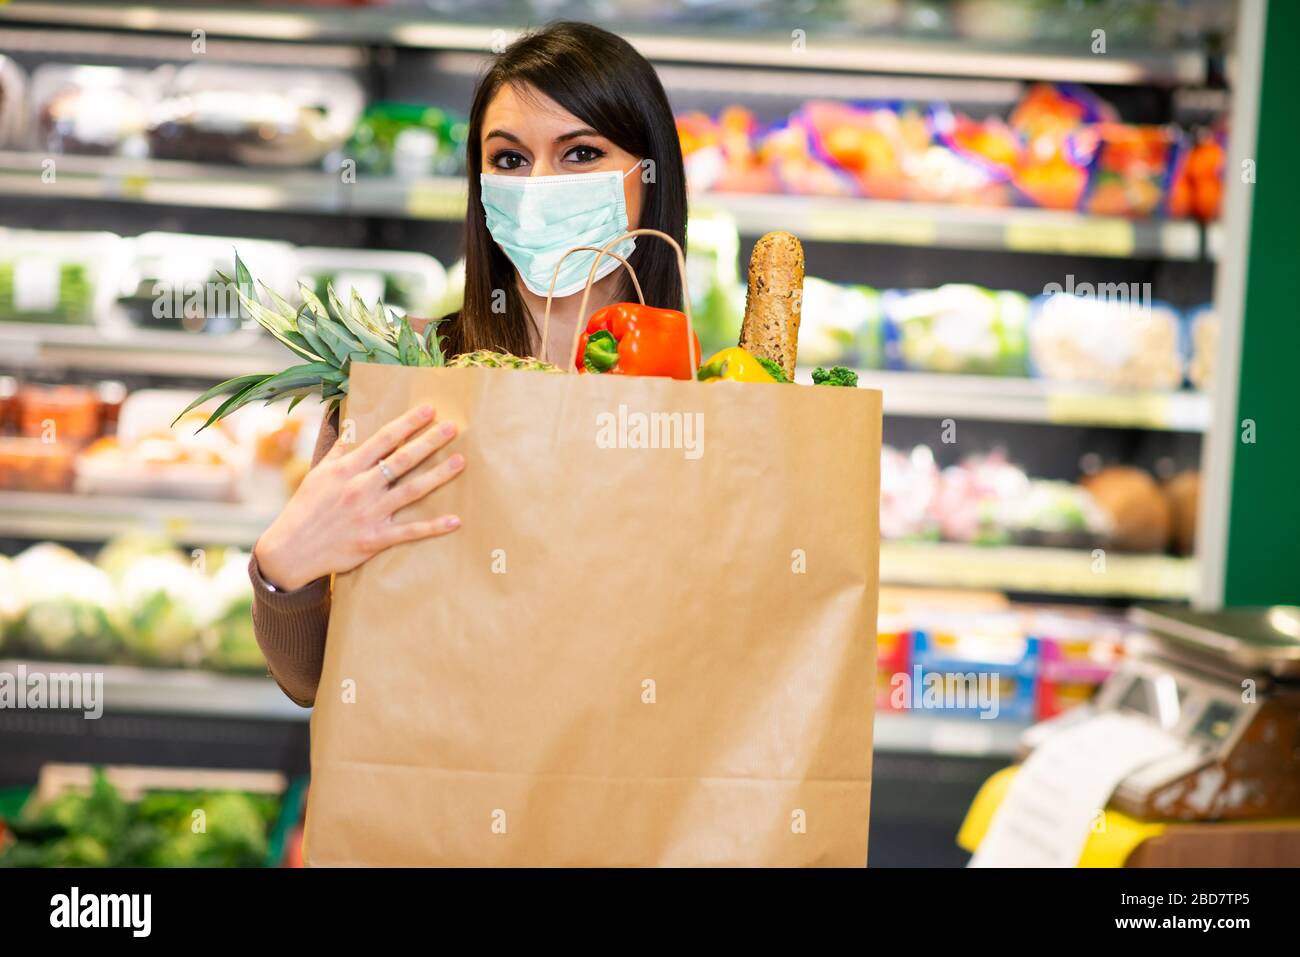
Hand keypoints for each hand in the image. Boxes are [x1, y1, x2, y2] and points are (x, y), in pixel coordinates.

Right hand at [254, 404, 464, 590]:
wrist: (291, 550)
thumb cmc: (306, 508)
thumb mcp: (319, 473)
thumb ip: (340, 449)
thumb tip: (352, 423)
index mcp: (347, 469)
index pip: (383, 439)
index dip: (407, 423)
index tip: (428, 410)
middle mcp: (361, 488)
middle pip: (402, 460)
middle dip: (429, 442)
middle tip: (453, 427)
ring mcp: (370, 514)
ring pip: (411, 491)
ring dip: (438, 476)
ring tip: (460, 461)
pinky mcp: (375, 540)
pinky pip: (409, 532)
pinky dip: (433, 527)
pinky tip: (454, 520)